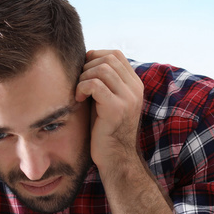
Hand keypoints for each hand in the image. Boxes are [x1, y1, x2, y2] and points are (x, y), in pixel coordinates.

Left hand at [75, 50, 143, 170]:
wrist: (115, 157)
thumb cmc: (105, 128)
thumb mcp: (108, 99)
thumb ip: (105, 81)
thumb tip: (86, 58)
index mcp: (135, 84)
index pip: (116, 55)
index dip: (95, 57)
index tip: (84, 73)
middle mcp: (135, 89)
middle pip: (108, 59)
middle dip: (87, 67)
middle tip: (79, 84)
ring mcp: (128, 98)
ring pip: (102, 69)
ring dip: (84, 77)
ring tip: (79, 92)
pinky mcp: (116, 109)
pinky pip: (95, 85)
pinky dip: (82, 88)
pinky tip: (78, 99)